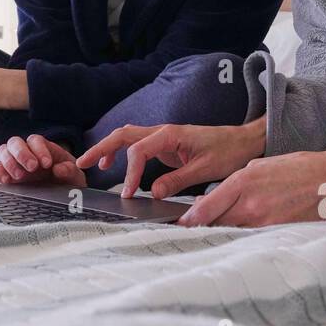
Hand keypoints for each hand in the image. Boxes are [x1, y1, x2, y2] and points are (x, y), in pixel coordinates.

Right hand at [0, 135, 85, 186]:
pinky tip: (7, 180)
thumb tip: (59, 169)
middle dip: (22, 153)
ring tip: (19, 176)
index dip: (39, 150)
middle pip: (15, 142)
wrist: (63, 199)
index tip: (47, 164)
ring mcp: (14, 163)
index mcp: (43, 148)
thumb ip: (70, 171)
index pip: (35, 140)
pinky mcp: (6, 176)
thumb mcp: (74, 177)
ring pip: (3, 151)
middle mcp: (26, 152)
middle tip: (32, 168)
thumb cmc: (68, 183)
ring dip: (9, 162)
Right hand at [75, 120, 265, 199]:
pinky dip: (122, 153)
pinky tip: (114, 164)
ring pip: (128, 137)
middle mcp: (163, 131)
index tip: (125, 193)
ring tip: (92, 164)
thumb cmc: (228, 151)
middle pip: (124, 135)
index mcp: (171, 134)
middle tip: (82, 164)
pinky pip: (137, 146)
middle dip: (102, 147)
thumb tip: (151, 193)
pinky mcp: (165, 145)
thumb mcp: (206, 169)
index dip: (128, 172)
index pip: (139, 151)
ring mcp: (163, 137)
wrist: (244, 140)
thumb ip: (178, 180)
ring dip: (108, 148)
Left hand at [177, 150, 325, 226]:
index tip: (178, 225)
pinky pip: (253, 239)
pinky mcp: (279, 232)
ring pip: (232, 233)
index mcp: (242, 182)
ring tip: (210, 240)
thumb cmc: (297, 168)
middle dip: (202, 229)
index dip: (188, 220)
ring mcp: (265, 221)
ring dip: (221, 235)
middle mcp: (250, 204)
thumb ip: (235, 183)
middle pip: (215, 224)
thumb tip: (214, 198)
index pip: (205, 208)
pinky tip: (239, 242)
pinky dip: (243, 240)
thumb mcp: (259, 167)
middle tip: (189, 235)